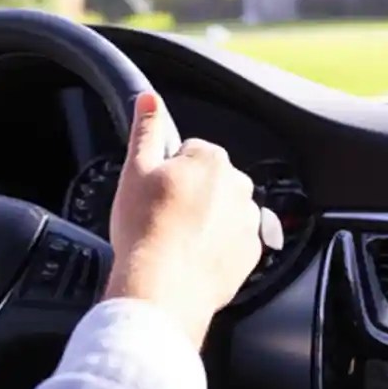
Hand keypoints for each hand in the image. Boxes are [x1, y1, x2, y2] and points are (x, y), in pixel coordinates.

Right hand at [102, 92, 262, 347]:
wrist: (162, 289)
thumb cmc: (145, 230)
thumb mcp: (135, 170)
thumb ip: (145, 129)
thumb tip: (148, 99)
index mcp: (212, 160)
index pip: (190, 153)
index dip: (168, 172)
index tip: (155, 193)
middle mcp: (239, 186)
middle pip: (211, 181)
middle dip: (191, 194)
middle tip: (162, 218)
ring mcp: (249, 221)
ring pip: (224, 211)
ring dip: (206, 220)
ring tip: (177, 241)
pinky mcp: (252, 253)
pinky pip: (234, 241)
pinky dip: (218, 247)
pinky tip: (193, 257)